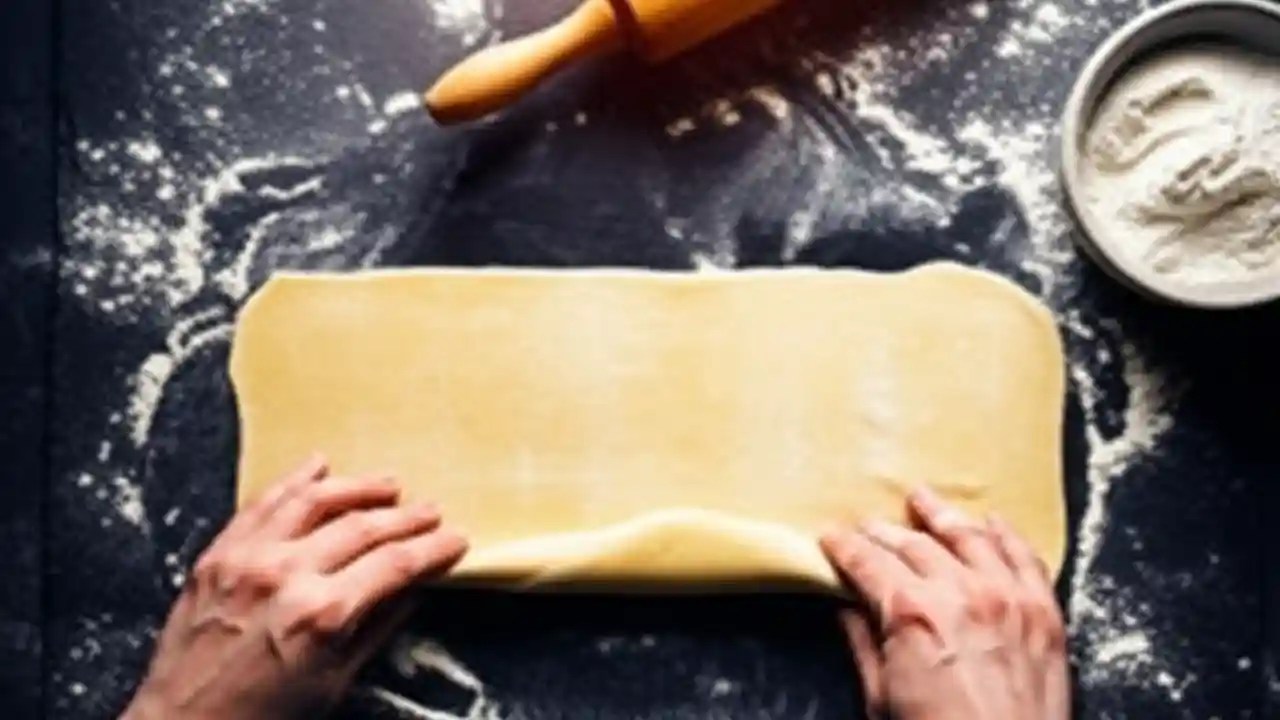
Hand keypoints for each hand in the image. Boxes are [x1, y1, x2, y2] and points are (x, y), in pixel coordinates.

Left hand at [122, 456, 466, 719]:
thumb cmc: (261, 718)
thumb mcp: (333, 684)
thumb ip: (375, 630)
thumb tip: (410, 592)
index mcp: (323, 615)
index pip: (395, 565)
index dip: (432, 549)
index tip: (455, 539)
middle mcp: (286, 576)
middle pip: (362, 528)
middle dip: (406, 518)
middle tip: (431, 511)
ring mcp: (247, 560)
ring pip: (314, 502)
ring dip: (357, 487)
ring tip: (387, 484)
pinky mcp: (217, 556)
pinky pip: (261, 505)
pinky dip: (293, 481)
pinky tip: (317, 466)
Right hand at [821, 489, 1068, 719]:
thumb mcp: (881, 700)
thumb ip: (865, 647)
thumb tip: (849, 613)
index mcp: (911, 614)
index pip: (868, 563)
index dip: (844, 546)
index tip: (831, 536)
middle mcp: (959, 593)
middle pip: (913, 545)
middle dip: (884, 531)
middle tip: (867, 524)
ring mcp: (1007, 598)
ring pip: (968, 538)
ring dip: (941, 515)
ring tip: (922, 499)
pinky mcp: (1043, 613)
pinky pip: (1025, 557)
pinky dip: (1006, 535)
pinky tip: (991, 521)